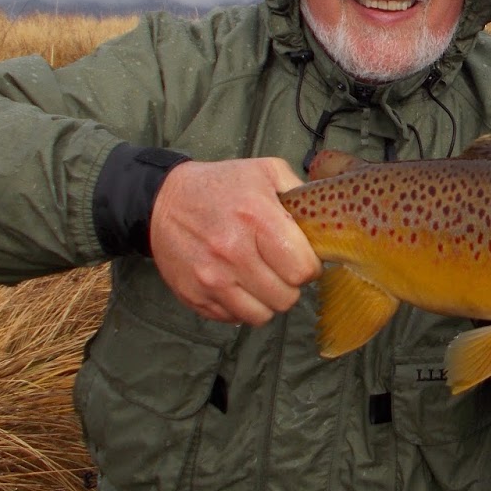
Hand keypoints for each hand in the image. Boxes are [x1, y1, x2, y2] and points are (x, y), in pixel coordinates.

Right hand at [148, 157, 321, 325]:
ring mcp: (211, 279)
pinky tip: (238, 284)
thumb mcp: (265, 171)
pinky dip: (241, 307)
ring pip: (262, 315)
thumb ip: (300, 192)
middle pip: (286, 297)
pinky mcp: (194, 296)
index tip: (302, 259)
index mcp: (256, 219)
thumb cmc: (221, 186)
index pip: (302, 270)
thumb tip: (327, 218)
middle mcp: (233, 252)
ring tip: (261, 278)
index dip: (309, 267)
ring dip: (267, 300)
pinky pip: (234, 319)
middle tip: (280, 268)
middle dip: (290, 285)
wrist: (162, 200)